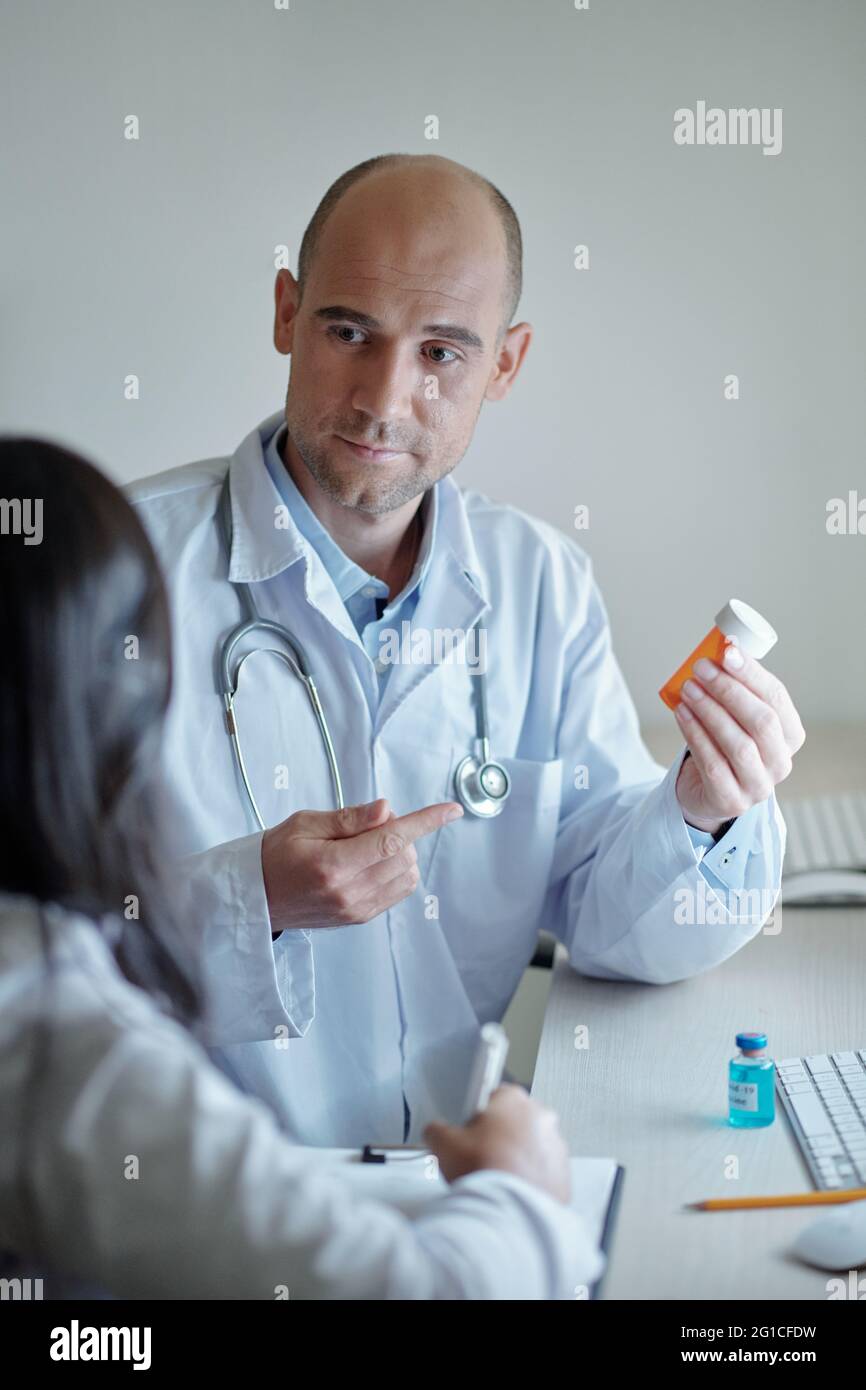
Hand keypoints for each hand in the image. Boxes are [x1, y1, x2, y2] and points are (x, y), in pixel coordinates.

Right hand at [262, 797, 462, 934]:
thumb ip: (350, 818)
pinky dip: (396, 870)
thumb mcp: (305, 824)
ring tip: (366, 845)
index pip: (392, 840)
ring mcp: (356, 909)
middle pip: (404, 855)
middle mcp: (349, 892)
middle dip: (399, 831)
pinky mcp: (360, 918)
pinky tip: (371, 862)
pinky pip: (398, 891)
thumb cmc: (275, 855)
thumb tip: (386, 810)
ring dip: (400, 853)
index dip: (426, 822)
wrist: (256, 897)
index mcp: (333, 866)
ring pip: (407, 875)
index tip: (451, 810)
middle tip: (369, 824)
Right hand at [423, 1084, 571, 1204]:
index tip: (470, 1132)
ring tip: (496, 1179)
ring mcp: (556, 1146)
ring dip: (517, 1158)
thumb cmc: (482, 1168)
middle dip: (500, 1136)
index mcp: (513, 1099)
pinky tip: (511, 1192)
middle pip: (515, 1121)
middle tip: (480, 1158)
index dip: (478, 1115)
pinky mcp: (563, 1175)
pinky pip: (543, 1173)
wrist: (507, 1210)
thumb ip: (437, 1130)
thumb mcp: (443, 1143)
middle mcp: (541, 1116)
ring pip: (532, 1147)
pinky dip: (529, 1180)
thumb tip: (435, 1133)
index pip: (494, 1097)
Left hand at [673, 637, 805, 833]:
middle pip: (762, 722)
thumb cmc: (723, 745)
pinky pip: (713, 764)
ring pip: (739, 744)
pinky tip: (682, 714)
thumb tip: (721, 650)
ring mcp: (759, 785)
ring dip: (711, 711)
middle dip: (730, 691)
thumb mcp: (736, 718)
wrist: (706, 792)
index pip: (777, 699)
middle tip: (702, 669)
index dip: (752, 674)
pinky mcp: (731, 801)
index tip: (727, 651)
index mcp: (790, 735)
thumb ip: (735, 690)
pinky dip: (696, 735)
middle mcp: (781, 762)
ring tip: (688, 689)